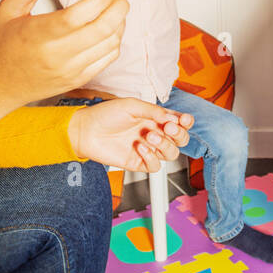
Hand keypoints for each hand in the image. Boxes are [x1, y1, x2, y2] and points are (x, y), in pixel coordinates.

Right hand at [0, 0, 129, 107]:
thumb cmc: (1, 46)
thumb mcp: (9, 8)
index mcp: (38, 34)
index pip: (79, 15)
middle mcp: (56, 54)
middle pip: (102, 29)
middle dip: (119, 8)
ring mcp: (69, 70)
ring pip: (110, 44)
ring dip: (120, 24)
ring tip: (115, 10)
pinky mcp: (77, 80)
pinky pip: (107, 59)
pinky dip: (115, 42)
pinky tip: (109, 30)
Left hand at [68, 98, 192, 169]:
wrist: (86, 130)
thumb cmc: (106, 114)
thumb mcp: (132, 105)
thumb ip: (154, 111)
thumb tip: (171, 118)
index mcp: (156, 118)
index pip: (180, 123)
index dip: (186, 122)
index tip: (183, 120)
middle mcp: (155, 134)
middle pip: (181, 140)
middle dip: (179, 134)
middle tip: (167, 128)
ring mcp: (148, 149)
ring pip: (172, 154)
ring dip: (165, 145)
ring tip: (150, 137)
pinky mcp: (138, 162)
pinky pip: (155, 166)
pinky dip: (151, 157)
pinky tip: (140, 148)